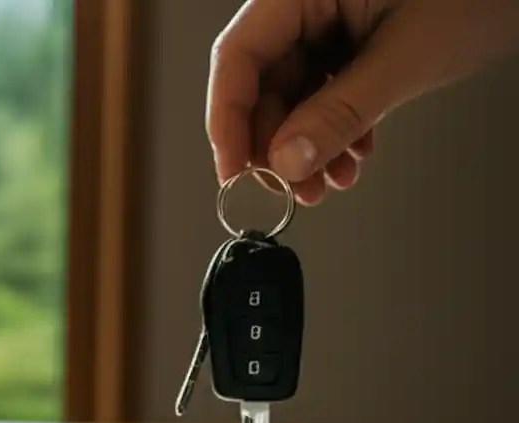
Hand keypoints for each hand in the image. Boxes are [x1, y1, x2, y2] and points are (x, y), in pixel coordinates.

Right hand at [207, 0, 518, 203]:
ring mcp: (333, 19)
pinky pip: (327, 91)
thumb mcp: (407, 55)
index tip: (234, 171)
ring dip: (307, 146)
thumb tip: (288, 160)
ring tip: (325, 183)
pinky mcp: (356, 39)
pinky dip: (335, 131)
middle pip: (262, 80)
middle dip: (276, 144)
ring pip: (295, 94)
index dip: (229, 119)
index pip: (239, 55)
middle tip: (289, 189)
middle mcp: (310, 0)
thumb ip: (341, 111)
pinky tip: (350, 158)